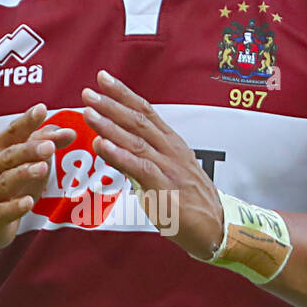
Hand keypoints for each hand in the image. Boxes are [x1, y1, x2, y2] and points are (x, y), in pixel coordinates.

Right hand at [0, 104, 75, 248]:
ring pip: (5, 181)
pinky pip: (3, 210)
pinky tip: (28, 202)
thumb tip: (71, 132)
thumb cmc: (7, 183)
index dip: (26, 121)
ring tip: (43, 168)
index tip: (42, 109)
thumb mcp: (24, 162)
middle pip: (9, 156)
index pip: (12, 132)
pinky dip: (15, 206)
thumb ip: (45, 145)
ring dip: (24, 174)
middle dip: (29, 150)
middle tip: (49, 146)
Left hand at [82, 71, 223, 259]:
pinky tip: (102, 145)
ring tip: (89, 113)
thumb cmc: (191, 202)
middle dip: (112, 104)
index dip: (124, 94)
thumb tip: (113, 146)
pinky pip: (140, 168)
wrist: (218, 228)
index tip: (104, 78)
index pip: (146, 112)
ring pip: (136, 141)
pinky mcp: (166, 189)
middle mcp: (171, 151)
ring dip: (110, 126)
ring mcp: (169, 168)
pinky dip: (119, 155)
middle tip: (88, 91)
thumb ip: (142, 158)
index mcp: (172, 143)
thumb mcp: (168, 172)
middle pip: (139, 120)